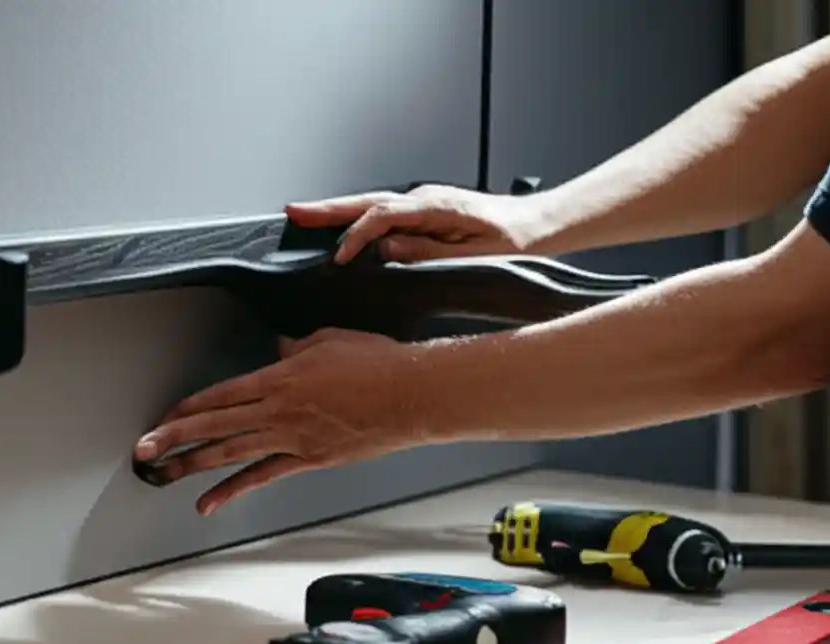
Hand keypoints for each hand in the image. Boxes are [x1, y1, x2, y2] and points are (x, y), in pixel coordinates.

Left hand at [133, 329, 431, 514]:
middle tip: (143, 450)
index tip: (164, 417)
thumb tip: (280, 349)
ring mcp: (291, 438)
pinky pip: (262, 477)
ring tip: (163, 474)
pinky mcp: (308, 459)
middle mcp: (277, 410)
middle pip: (214, 425)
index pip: (220, 394)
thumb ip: (296, 348)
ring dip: (192, 464)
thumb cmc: (376, 362)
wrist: (411, 395)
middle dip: (174, 438)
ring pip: (230, 453)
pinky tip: (208, 502)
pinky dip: (232, 490)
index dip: (188, 407)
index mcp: (278, 376)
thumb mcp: (327, 340)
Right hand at [285, 183, 548, 264]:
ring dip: (338, 210)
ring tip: (304, 214)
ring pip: (372, 204)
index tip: (339, 259)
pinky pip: (384, 212)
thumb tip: (387, 250)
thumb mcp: (473, 255)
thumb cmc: (512, 242)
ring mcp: (423, 202)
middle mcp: (425, 198)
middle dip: (327, 208)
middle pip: (366, 201)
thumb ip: (427, 253)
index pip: (382, 217)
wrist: (537, 225)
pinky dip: (358, 216)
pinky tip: (342, 226)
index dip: (356, 237)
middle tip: (293, 210)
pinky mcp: (425, 211)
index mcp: (435, 206)